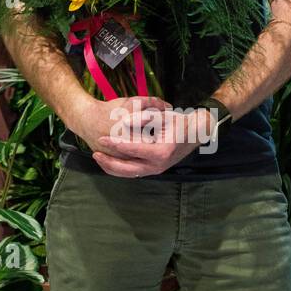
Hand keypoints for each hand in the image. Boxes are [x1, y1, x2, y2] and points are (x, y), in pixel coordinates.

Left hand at [74, 94, 216, 177]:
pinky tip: (110, 161)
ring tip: (99, 158)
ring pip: (129, 174)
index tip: (102, 137)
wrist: (196, 132)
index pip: (132, 150)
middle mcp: (158, 165)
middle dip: (109, 162)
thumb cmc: (180, 122)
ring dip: (113, 168)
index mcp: (161, 152)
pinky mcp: (154, 169)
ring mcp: (156, 169)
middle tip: (95, 153)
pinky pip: (133, 173)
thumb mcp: (163, 116)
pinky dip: (120, 169)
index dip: (115, 143)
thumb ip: (143, 118)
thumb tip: (123, 122)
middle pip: (127, 169)